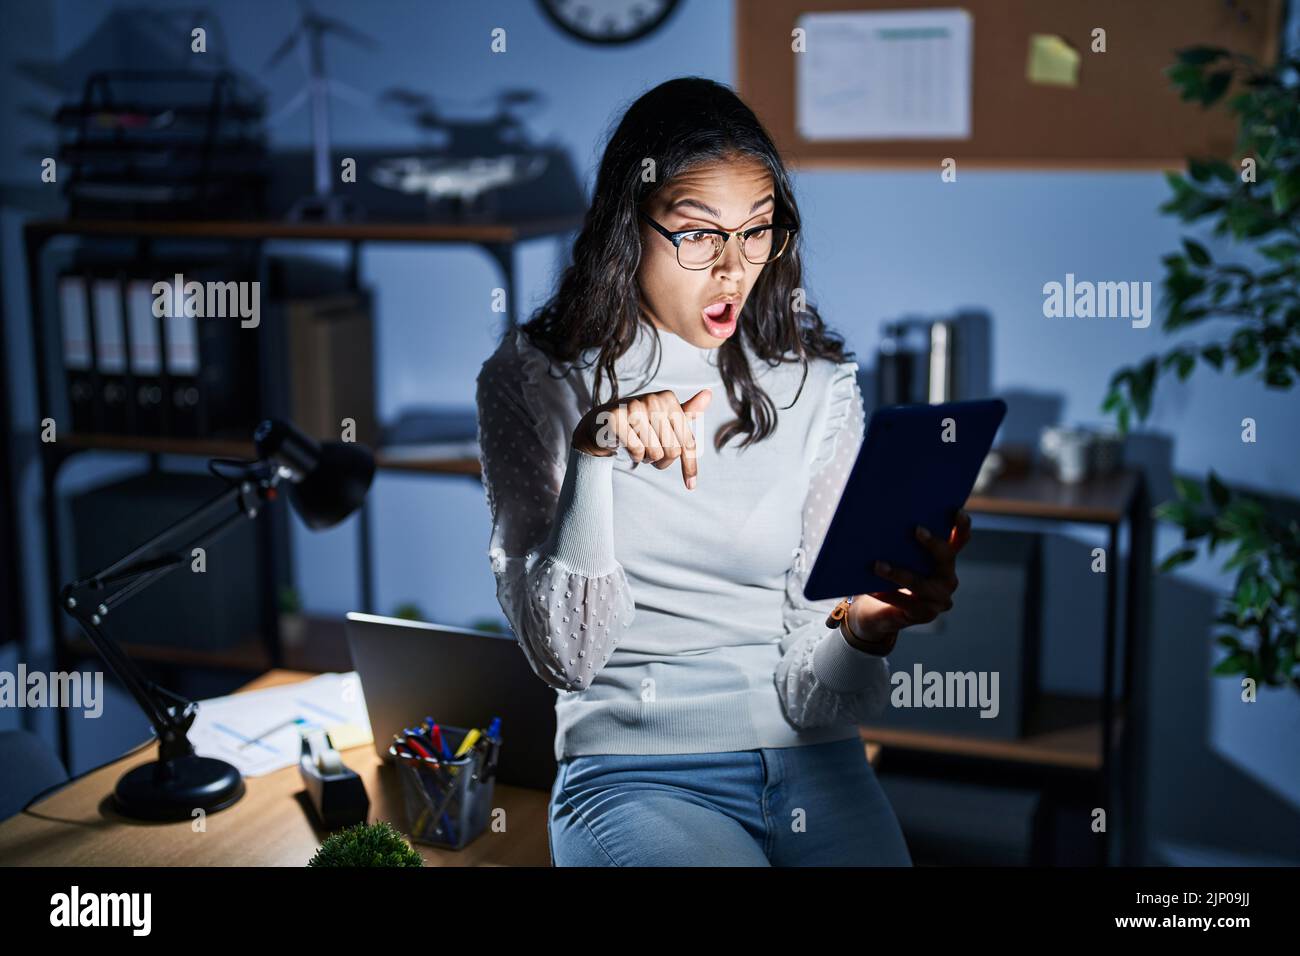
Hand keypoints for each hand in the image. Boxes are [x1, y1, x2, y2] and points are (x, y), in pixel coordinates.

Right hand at [572, 387, 712, 489]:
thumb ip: (687, 412)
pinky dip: (635, 456)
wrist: (603, 423)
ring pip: (656, 453)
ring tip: (640, 447)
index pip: (687, 441)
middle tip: (652, 455)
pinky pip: (638, 451)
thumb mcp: (664, 419)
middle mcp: (652, 400)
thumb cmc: (640, 423)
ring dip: (648, 458)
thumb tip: (709, 393)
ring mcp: (633, 408)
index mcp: (668, 399)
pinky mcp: (616, 419)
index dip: (689, 466)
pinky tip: (628, 446)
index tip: (691, 485)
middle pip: (672, 450)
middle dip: (663, 461)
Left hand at [845, 508, 972, 641]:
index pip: (959, 539)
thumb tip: (885, 518)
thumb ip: (900, 541)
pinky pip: (906, 604)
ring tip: (878, 565)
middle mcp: (948, 577)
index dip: (961, 526)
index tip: (957, 511)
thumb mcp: (897, 556)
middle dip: (933, 543)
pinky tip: (873, 589)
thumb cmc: (890, 574)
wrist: (879, 612)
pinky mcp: (926, 614)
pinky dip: (888, 595)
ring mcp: (940, 598)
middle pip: (946, 556)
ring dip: (898, 574)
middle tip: (917, 529)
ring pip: (921, 584)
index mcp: (944, 558)